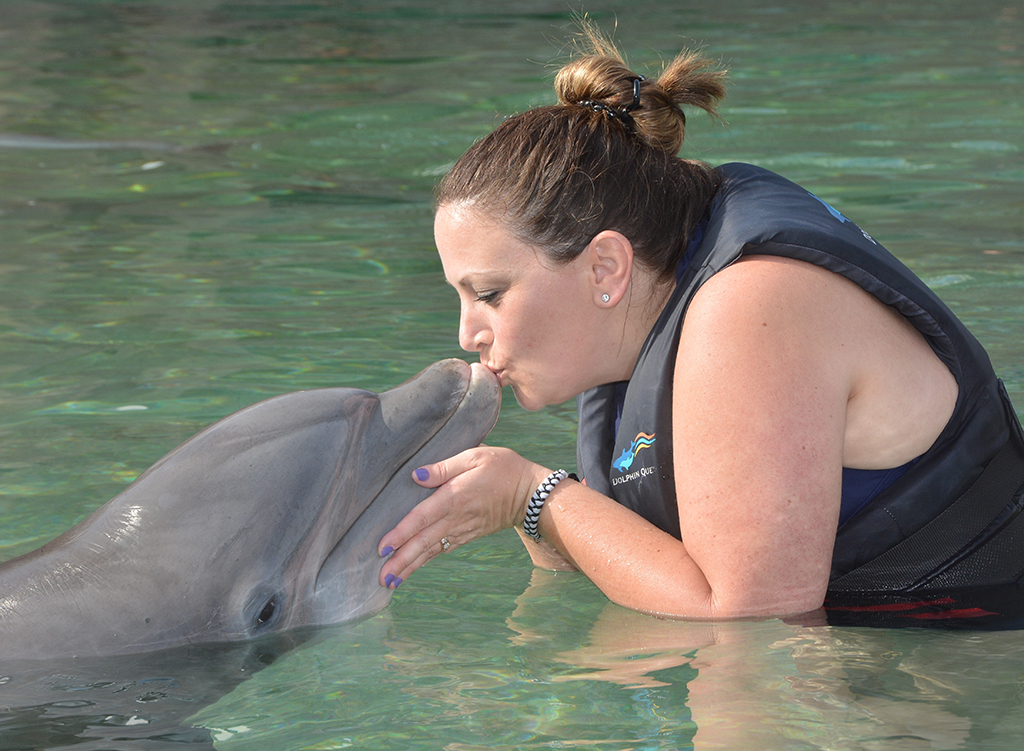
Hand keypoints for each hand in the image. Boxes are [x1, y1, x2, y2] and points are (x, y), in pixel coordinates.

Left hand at [377, 445, 548, 587]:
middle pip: (424, 541)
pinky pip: (443, 550)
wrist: (531, 495)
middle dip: (401, 561)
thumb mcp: (475, 456)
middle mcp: (456, 518)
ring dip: (410, 566)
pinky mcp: (468, 536)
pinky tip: (411, 569)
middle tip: (381, 578)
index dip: (401, 533)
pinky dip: (425, 561)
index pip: (422, 517)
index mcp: (454, 497)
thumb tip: (415, 476)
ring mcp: (463, 530)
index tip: (383, 547)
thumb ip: (444, 467)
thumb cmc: (503, 468)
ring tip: (390, 582)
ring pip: (431, 551)